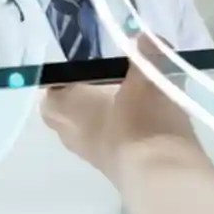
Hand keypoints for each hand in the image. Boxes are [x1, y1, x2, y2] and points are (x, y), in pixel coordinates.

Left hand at [40, 35, 210, 188]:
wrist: (162, 176)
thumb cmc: (141, 121)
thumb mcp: (147, 79)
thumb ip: (146, 57)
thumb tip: (146, 36)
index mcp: (66, 108)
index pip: (52, 92)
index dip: (65, 79)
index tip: (87, 67)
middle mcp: (71, 134)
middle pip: (65, 115)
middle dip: (82, 98)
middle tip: (107, 81)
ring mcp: (93, 156)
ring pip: (88, 131)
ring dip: (104, 116)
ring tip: (132, 97)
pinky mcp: (117, 169)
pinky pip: (111, 143)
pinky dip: (123, 131)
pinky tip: (148, 119)